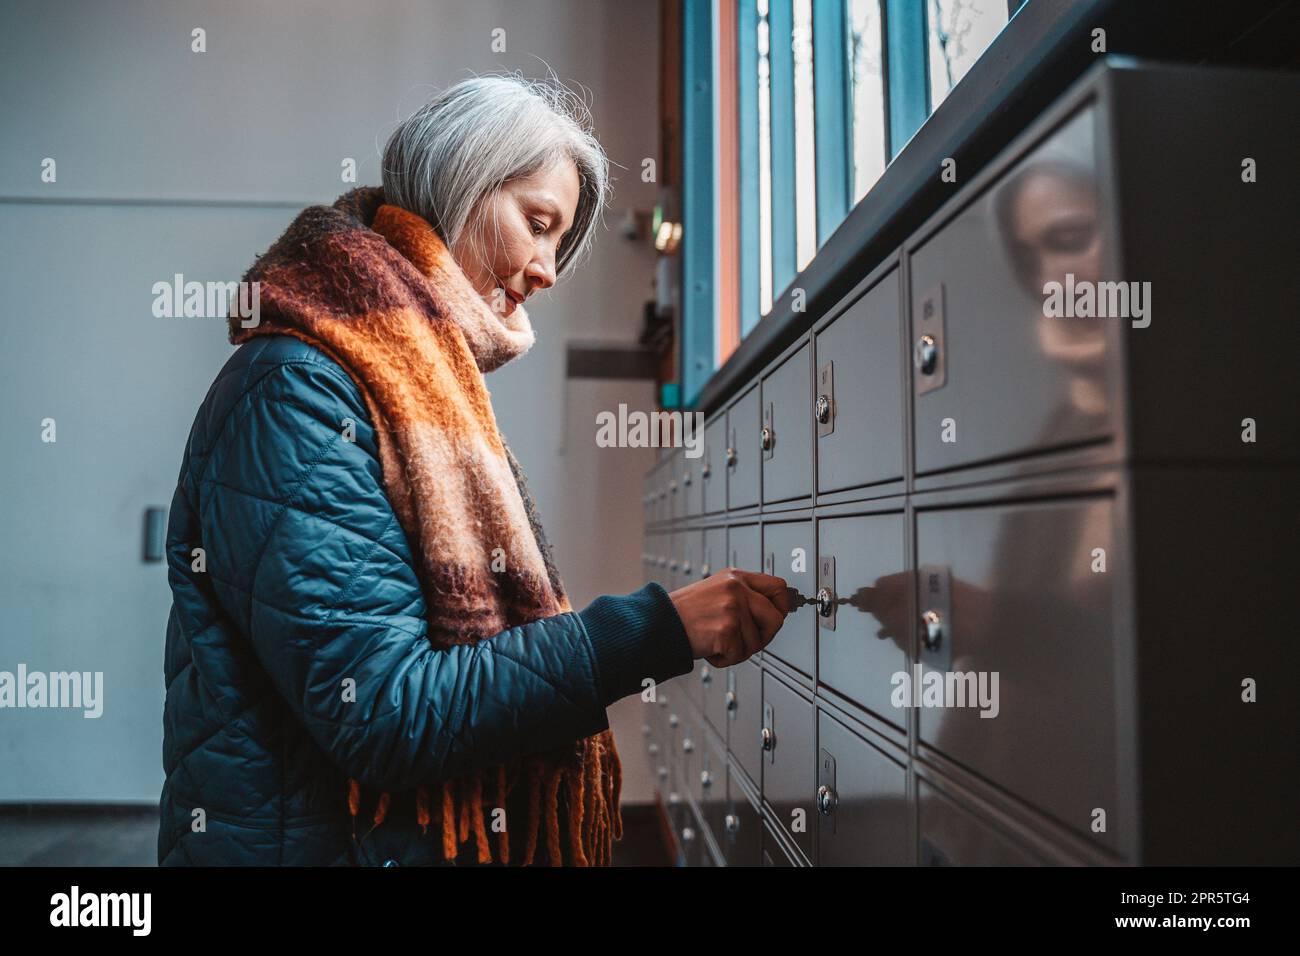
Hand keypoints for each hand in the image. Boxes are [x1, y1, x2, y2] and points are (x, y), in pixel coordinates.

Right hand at [667, 568, 790, 666]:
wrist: (658, 624)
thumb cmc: (685, 612)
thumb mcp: (716, 590)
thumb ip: (743, 596)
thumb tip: (773, 612)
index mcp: (736, 577)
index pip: (779, 587)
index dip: (781, 607)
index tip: (774, 618)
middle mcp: (737, 589)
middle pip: (776, 619)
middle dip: (763, 636)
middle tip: (743, 640)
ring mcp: (732, 609)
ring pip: (757, 642)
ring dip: (738, 650)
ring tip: (716, 641)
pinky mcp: (726, 630)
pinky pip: (740, 655)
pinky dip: (724, 659)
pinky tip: (709, 648)